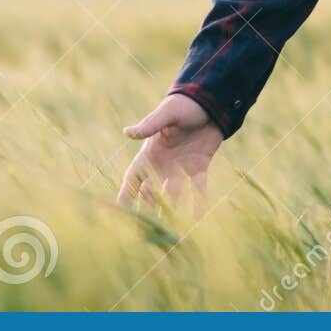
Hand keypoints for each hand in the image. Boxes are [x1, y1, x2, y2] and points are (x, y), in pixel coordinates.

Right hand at [118, 93, 224, 213]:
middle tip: (151, 224)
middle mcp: (162, 167)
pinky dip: (197, 203)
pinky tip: (197, 218)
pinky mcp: (199, 169)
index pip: (132, 180)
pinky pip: (197, 189)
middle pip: (151, 193)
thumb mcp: (167, 113)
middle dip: (149, 208)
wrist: (211, 103)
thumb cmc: (184, 105)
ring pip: (173, 195)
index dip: (125, 196)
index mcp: (148, 155)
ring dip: (172, 210)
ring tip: (171, 227)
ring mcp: (180, 170)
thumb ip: (149, 125)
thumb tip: (127, 132)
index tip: (120, 213)